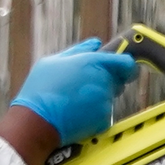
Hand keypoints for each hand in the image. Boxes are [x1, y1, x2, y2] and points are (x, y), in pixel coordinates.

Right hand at [10, 38, 139, 143]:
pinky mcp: (105, 119)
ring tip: (75, 101)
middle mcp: (103, 80)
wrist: (37, 121)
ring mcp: (105, 101)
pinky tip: (77, 113)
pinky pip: (105, 114)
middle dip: (107, 82)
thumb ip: (79, 50)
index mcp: (93, 62)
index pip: (126, 63)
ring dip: (98, 98)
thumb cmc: (41, 89)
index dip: (126, 66)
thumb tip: (95, 44)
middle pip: (119, 80)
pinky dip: (95, 114)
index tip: (122, 68)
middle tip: (83, 88)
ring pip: (110, 97)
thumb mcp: (53, 61)